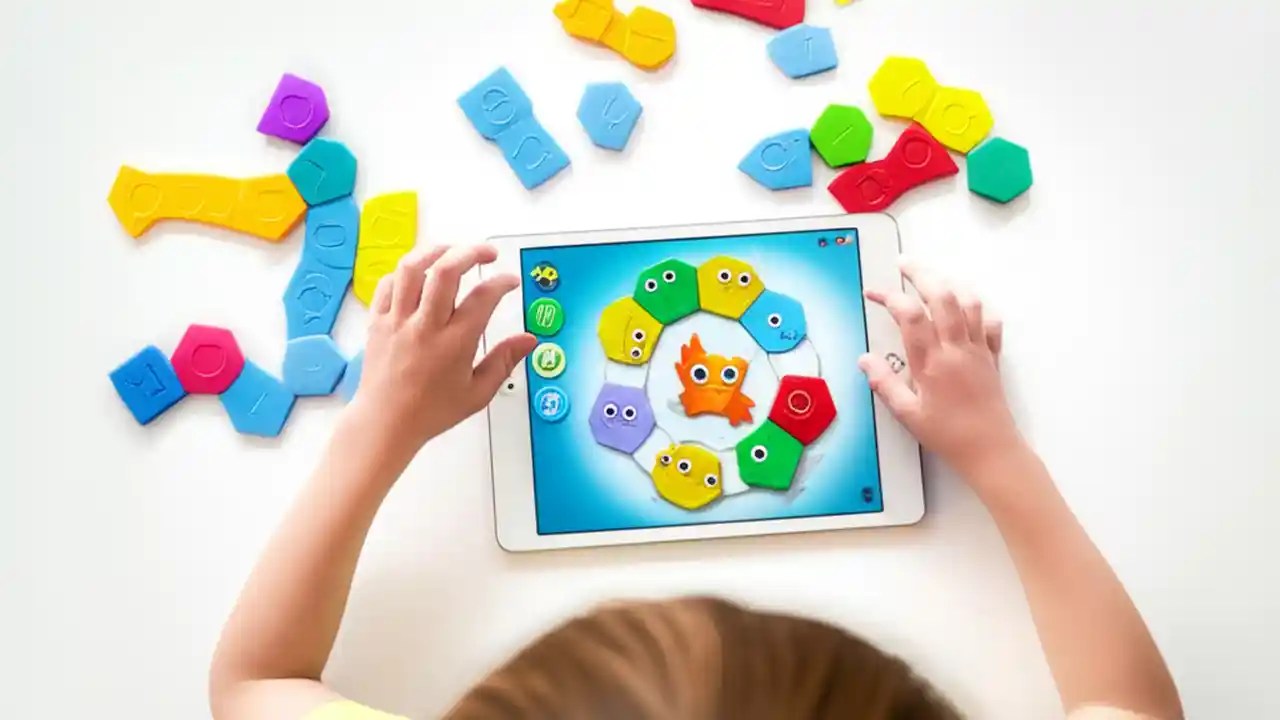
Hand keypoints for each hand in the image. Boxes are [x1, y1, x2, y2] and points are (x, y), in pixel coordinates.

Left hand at [351, 244, 535, 463]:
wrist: (385, 423)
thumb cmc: (431, 411)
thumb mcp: (477, 393)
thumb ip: (504, 362)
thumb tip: (528, 340)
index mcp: (454, 343)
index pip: (483, 297)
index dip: (502, 282)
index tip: (509, 281)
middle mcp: (425, 326)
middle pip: (446, 270)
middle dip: (471, 252)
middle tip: (486, 253)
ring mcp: (398, 320)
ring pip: (412, 268)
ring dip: (435, 251)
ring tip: (451, 251)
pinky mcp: (377, 321)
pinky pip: (387, 284)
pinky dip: (404, 272)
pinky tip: (418, 274)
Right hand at [858, 258, 1022, 478]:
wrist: (991, 450)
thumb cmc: (948, 435)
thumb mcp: (907, 414)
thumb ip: (884, 383)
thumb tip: (865, 359)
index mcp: (932, 362)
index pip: (910, 315)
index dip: (890, 297)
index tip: (874, 293)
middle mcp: (957, 349)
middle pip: (942, 295)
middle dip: (921, 273)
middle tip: (903, 264)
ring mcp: (978, 350)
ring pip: (969, 302)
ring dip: (950, 284)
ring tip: (933, 279)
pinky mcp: (992, 357)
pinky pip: (991, 322)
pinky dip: (979, 307)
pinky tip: (968, 308)